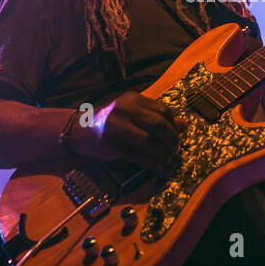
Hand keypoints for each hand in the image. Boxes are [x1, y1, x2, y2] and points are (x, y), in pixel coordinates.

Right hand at [67, 92, 184, 173]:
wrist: (78, 131)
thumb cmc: (110, 123)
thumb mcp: (133, 116)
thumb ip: (157, 118)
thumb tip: (186, 125)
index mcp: (133, 99)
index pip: (162, 110)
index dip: (173, 126)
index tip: (177, 138)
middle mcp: (125, 108)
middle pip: (158, 124)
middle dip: (171, 140)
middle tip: (175, 151)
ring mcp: (117, 125)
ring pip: (149, 141)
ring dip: (162, 153)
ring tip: (167, 160)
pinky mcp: (111, 143)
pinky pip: (137, 154)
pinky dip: (150, 162)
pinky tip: (156, 166)